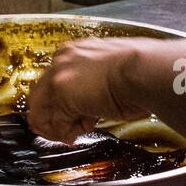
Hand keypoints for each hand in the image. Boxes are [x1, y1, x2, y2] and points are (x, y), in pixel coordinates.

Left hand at [27, 38, 152, 143]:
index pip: (52, 81)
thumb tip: (88, 105)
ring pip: (43, 112)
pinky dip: (68, 133)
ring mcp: (59, 76)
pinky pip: (57, 124)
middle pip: (39, 96)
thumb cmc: (140, 71)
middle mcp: (62, 60)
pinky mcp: (62, 94)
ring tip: (79, 131)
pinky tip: (87, 128)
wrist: (146, 70)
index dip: (59, 104)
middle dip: (49, 120)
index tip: (69, 117)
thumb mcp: (111, 72)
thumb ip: (92, 84)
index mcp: (74, 52)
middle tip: (61, 133)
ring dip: (59, 128)